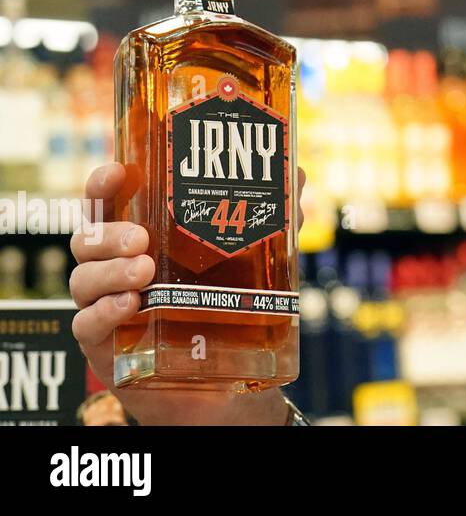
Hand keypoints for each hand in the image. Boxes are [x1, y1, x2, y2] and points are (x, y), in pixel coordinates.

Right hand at [69, 162, 306, 424]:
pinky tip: (130, 306)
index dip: (104, 185)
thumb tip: (294, 175)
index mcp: (140, 238)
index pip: (108, 203)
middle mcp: (114, 266)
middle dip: (110, 233)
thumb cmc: (222, 306)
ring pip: (83, 279)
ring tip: (144, 272)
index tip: (117, 173)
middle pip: (88, 238)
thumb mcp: (250, 261)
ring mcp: (104, 305)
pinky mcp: (104, 345)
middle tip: (143, 238)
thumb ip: (268, 219)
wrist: (217, 381)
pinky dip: (103, 312)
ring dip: (109, 272)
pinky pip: (86, 324)